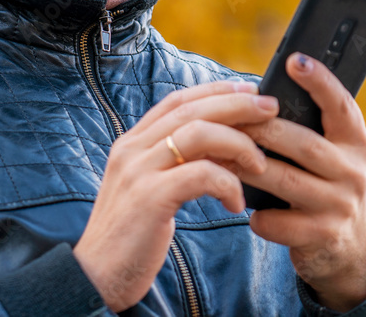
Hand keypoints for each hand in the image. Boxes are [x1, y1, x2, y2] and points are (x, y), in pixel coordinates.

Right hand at [73, 80, 278, 311]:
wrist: (95, 276)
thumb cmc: (132, 236)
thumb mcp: (151, 189)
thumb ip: (177, 163)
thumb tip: (224, 144)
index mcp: (131, 143)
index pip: (177, 100)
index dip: (216, 90)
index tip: (249, 89)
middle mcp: (132, 149)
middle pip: (192, 110)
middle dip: (236, 104)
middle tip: (270, 108)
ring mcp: (138, 172)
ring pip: (198, 133)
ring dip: (238, 143)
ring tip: (260, 164)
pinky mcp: (149, 199)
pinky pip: (201, 175)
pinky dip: (228, 184)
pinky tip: (237, 204)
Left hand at [238, 52, 365, 310]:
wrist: (349, 247)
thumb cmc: (325, 183)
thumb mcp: (332, 154)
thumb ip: (308, 129)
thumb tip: (256, 96)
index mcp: (356, 141)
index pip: (340, 106)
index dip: (319, 81)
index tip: (295, 60)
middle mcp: (355, 171)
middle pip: (303, 144)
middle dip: (263, 130)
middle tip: (228, 118)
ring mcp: (341, 206)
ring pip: (285, 181)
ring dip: (248, 168)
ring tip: (219, 156)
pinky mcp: (324, 236)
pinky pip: (279, 222)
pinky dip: (257, 215)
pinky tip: (243, 207)